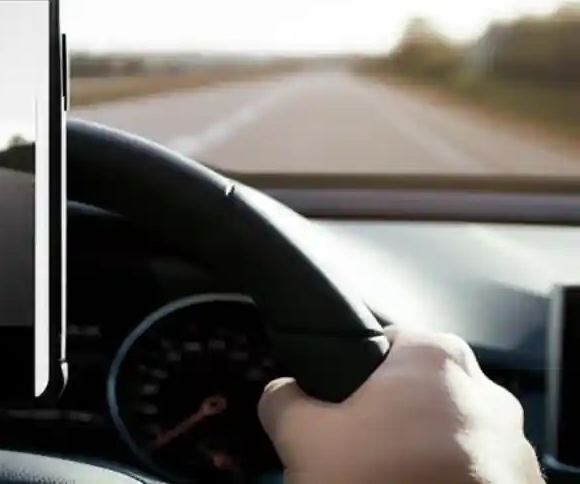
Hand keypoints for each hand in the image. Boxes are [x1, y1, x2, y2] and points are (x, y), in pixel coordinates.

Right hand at [258, 326, 542, 483]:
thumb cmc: (380, 481)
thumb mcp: (302, 438)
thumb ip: (282, 400)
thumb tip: (282, 395)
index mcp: (434, 357)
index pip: (384, 340)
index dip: (352, 373)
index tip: (338, 407)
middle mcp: (487, 389)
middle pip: (419, 391)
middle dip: (390, 419)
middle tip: (358, 454)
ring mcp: (516, 441)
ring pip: (451, 434)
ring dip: (424, 453)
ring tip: (391, 480)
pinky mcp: (526, 483)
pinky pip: (477, 471)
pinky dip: (452, 481)